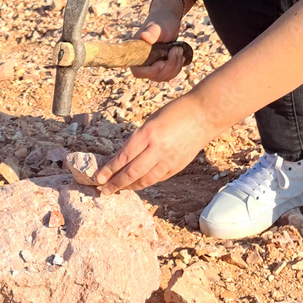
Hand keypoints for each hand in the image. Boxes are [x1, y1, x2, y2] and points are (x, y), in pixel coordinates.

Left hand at [95, 92, 211, 193]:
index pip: (124, 157)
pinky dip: (144, 183)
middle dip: (115, 183)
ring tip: (116, 190)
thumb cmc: (175, 111)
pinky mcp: (177, 167)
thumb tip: (124, 157)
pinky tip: (136, 185)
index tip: (98, 177)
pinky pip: (157, 178)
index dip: (109, 169)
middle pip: (131, 172)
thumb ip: (139, 138)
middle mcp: (157, 149)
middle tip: (102, 190)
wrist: (204, 115)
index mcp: (148, 134)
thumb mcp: (151, 120)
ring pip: (144, 180)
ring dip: (128, 187)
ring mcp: (168, 160)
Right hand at [132, 0, 184, 82]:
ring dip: (175, 66)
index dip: (150, 72)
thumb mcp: (158, 27)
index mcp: (136, 52)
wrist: (168, 19)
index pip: (138, 72)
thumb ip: (151, 33)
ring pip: (163, 77)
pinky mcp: (161, 66)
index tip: (161, 62)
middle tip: (176, 49)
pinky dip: (177, 66)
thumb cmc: (161, 21)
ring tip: (178, 50)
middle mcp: (142, 61)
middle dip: (168, 66)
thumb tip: (144, 37)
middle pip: (154, 76)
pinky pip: (169, 74)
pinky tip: (179, 55)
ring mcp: (152, 65)